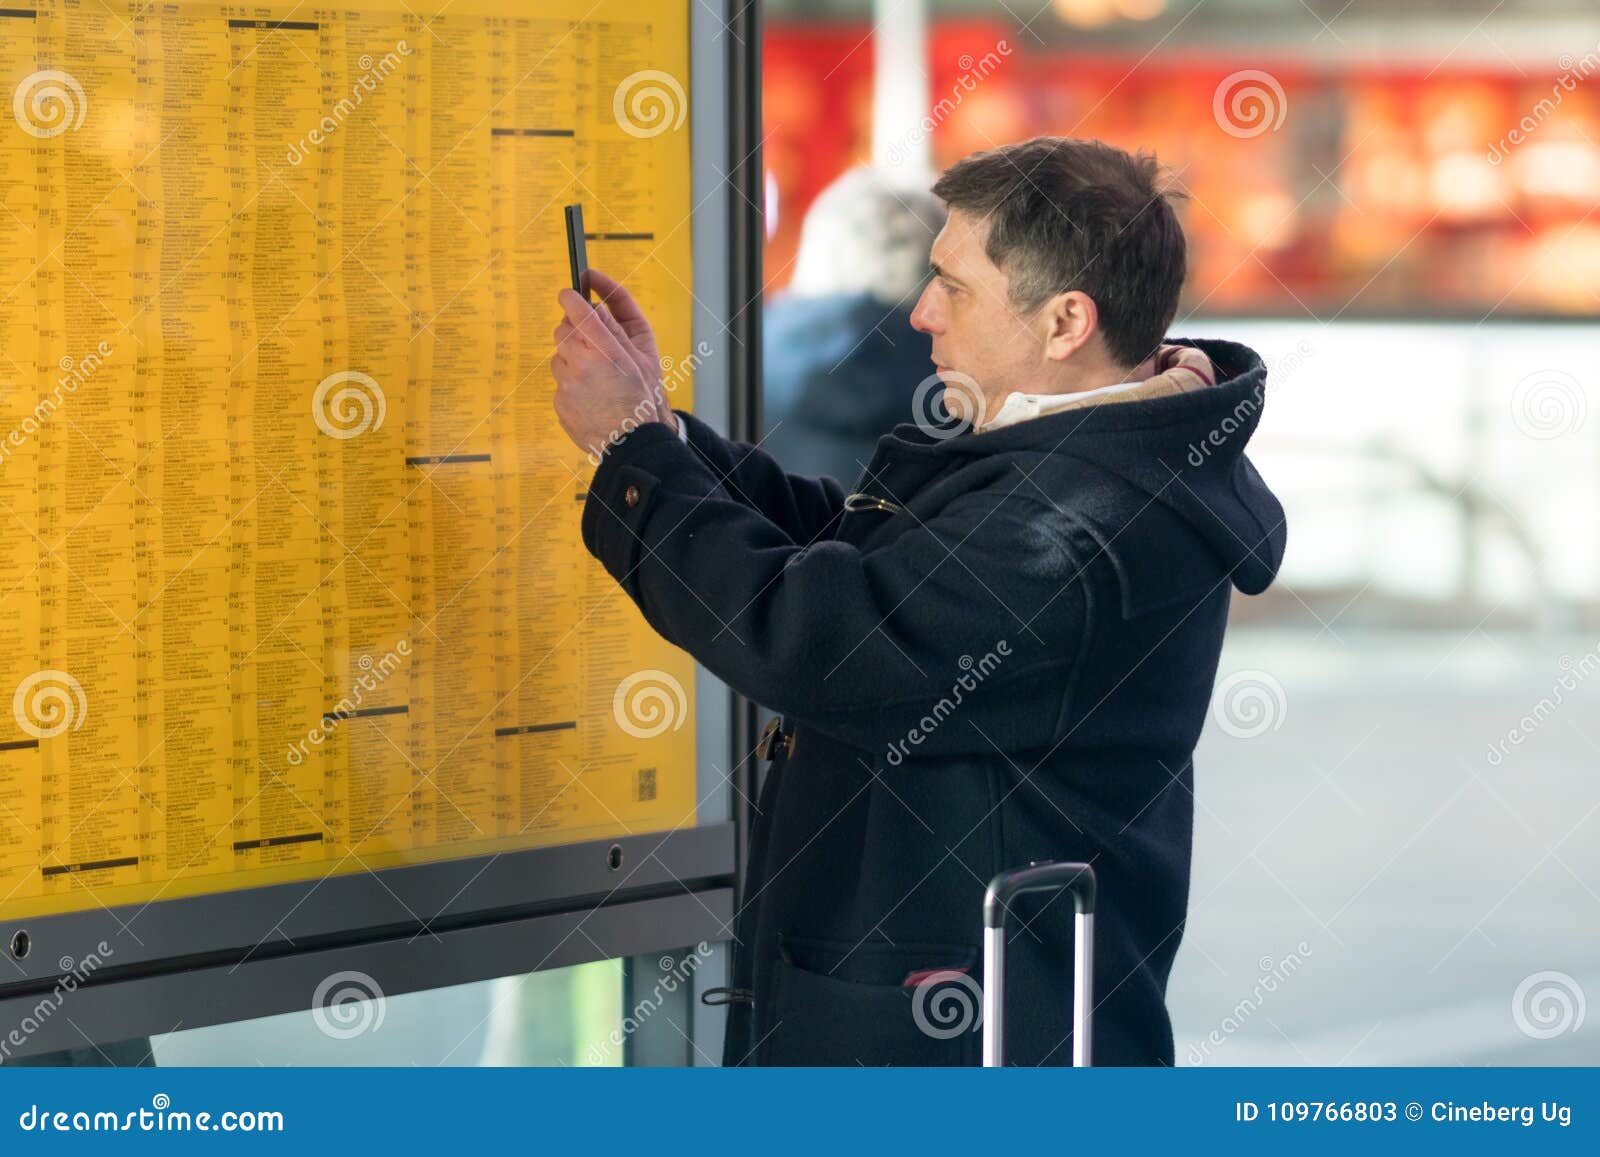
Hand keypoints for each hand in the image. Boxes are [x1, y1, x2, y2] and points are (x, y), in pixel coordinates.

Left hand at [552, 286, 676, 461]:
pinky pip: (559, 385)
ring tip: (595, 380)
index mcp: (608, 353)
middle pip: (562, 332)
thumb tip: (595, 307)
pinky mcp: (559, 403)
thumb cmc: (643, 402)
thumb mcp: (643, 361)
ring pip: (558, 359)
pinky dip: (570, 387)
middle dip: (572, 331)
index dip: (571, 298)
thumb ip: (617, 330)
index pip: (580, 313)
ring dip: (571, 361)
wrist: (633, 444)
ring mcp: (567, 387)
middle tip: (587, 342)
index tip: (567, 293)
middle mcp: (584, 367)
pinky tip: (590, 398)